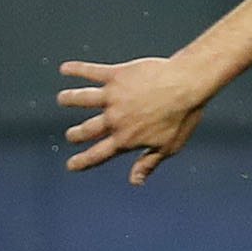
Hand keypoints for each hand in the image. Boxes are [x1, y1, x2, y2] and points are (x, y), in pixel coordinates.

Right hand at [59, 55, 214, 182]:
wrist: (188, 85)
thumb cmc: (183, 117)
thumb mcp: (169, 146)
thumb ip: (148, 163)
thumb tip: (134, 182)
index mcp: (126, 138)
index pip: (98, 154)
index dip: (82, 161)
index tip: (71, 166)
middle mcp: (114, 119)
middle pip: (86, 129)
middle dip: (76, 134)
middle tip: (71, 135)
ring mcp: (113, 96)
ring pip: (82, 99)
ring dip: (70, 99)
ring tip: (63, 99)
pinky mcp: (116, 76)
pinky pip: (91, 72)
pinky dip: (76, 70)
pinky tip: (65, 69)